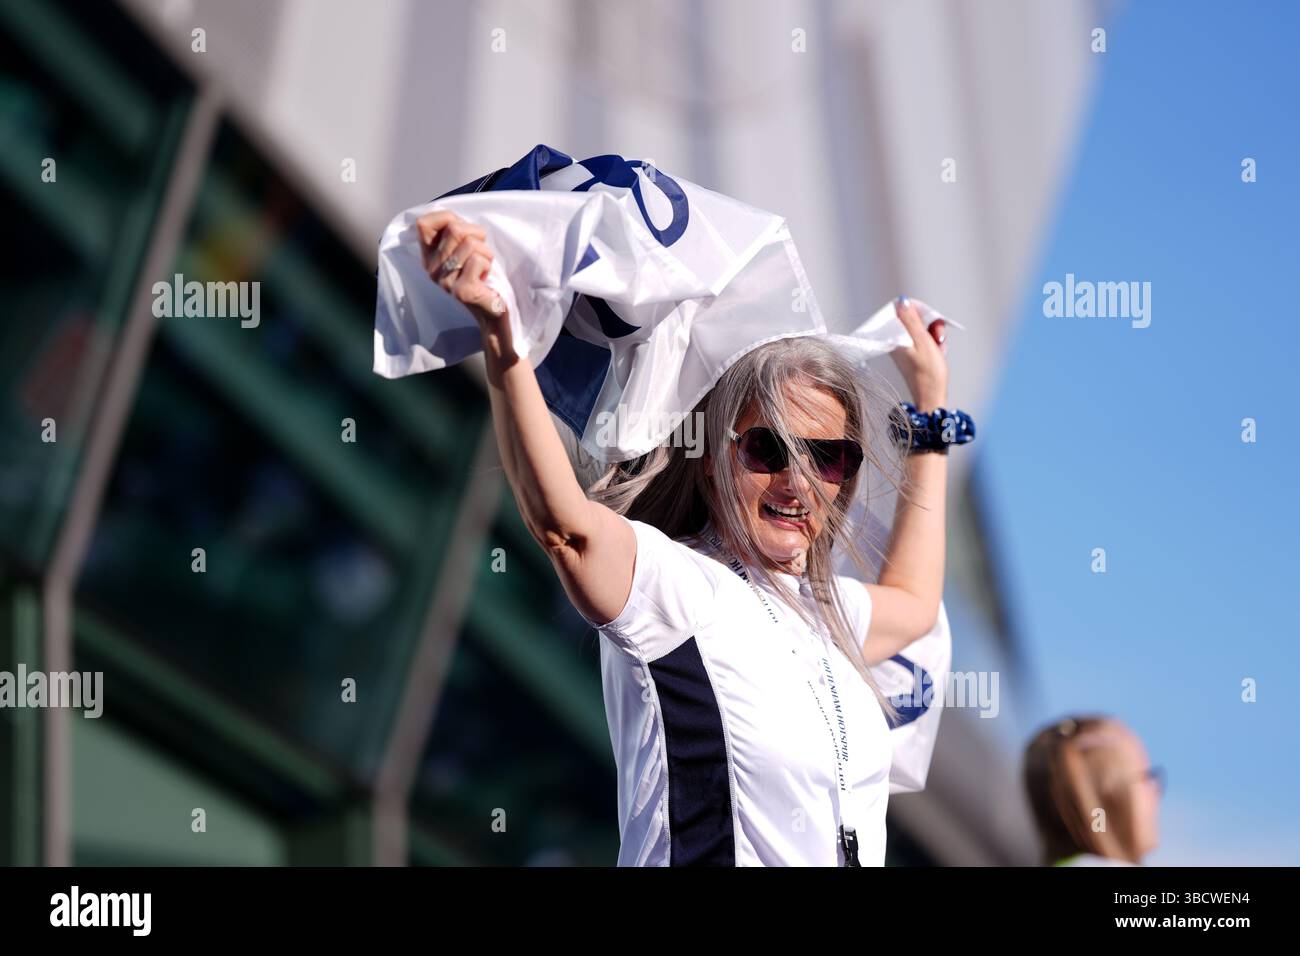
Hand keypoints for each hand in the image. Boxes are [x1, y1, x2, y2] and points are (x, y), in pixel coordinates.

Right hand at [416, 209, 509, 332]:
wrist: (493, 314)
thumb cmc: (483, 277)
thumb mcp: (464, 249)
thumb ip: (455, 233)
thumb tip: (453, 216)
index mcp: (429, 256)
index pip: (423, 223)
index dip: (447, 218)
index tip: (462, 231)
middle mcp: (432, 269)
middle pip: (454, 229)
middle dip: (476, 235)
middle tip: (479, 254)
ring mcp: (444, 281)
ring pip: (470, 243)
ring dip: (485, 252)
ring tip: (483, 269)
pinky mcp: (461, 291)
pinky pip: (477, 260)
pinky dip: (488, 265)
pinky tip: (485, 279)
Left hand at [889, 295, 948, 411]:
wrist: (932, 396)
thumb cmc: (928, 372)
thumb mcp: (922, 341)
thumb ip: (912, 320)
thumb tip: (901, 301)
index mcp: (895, 336)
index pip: (904, 311)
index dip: (920, 312)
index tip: (931, 322)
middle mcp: (896, 341)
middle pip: (915, 320)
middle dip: (931, 326)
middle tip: (938, 338)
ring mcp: (904, 347)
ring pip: (922, 330)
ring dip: (934, 336)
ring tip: (939, 348)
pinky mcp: (912, 354)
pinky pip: (924, 341)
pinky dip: (934, 344)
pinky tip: (938, 352)